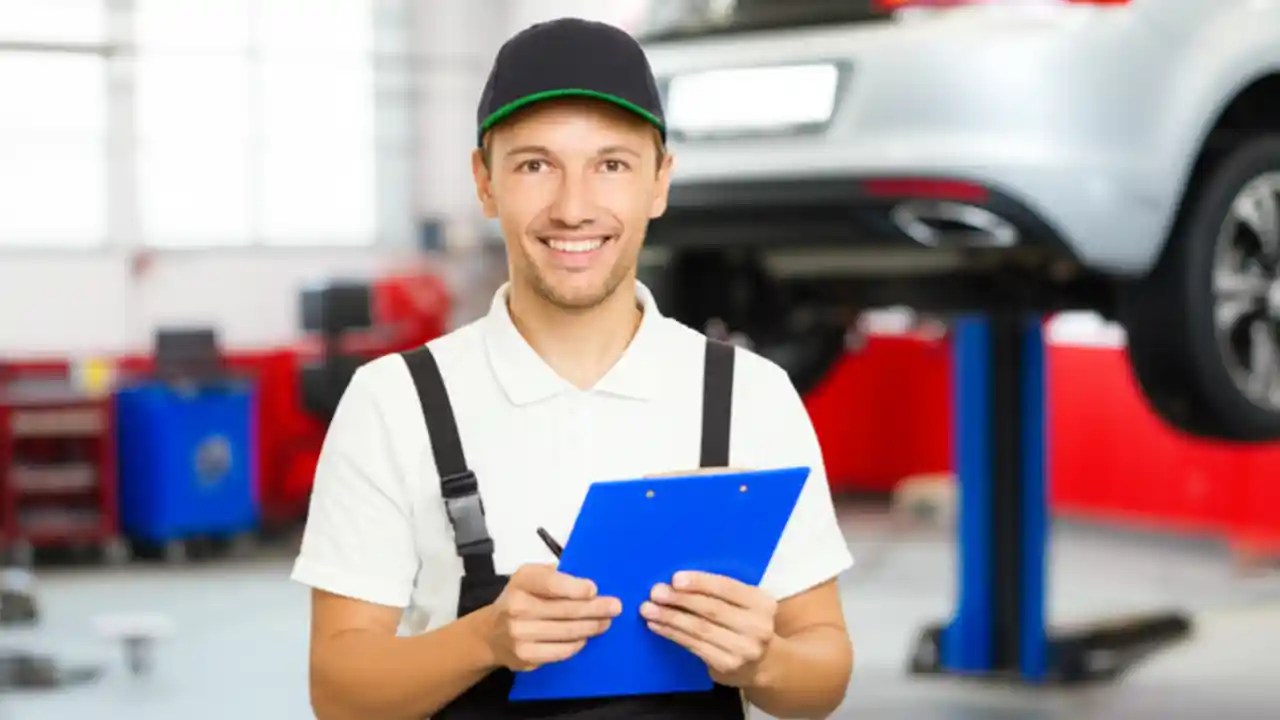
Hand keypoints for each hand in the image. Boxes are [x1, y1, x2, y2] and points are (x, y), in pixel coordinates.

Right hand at [482, 563, 621, 671]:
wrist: (490, 633)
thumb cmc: (518, 599)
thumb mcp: (529, 578)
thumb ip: (553, 576)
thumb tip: (586, 584)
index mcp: (521, 581)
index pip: (550, 583)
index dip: (574, 587)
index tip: (594, 590)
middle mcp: (517, 607)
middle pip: (565, 610)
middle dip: (595, 609)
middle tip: (615, 607)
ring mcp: (520, 634)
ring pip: (566, 632)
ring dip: (591, 627)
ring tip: (605, 622)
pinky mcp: (526, 656)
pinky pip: (561, 651)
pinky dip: (577, 644)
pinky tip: (585, 637)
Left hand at [640, 570, 777, 687]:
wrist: (763, 663)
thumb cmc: (745, 622)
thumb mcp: (745, 603)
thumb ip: (722, 591)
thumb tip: (678, 579)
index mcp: (762, 603)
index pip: (728, 588)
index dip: (701, 583)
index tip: (676, 578)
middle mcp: (757, 627)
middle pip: (712, 609)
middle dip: (680, 599)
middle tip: (656, 592)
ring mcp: (743, 649)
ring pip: (699, 629)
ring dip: (670, 618)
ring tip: (649, 609)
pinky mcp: (727, 665)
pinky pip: (694, 646)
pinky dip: (672, 634)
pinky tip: (657, 625)